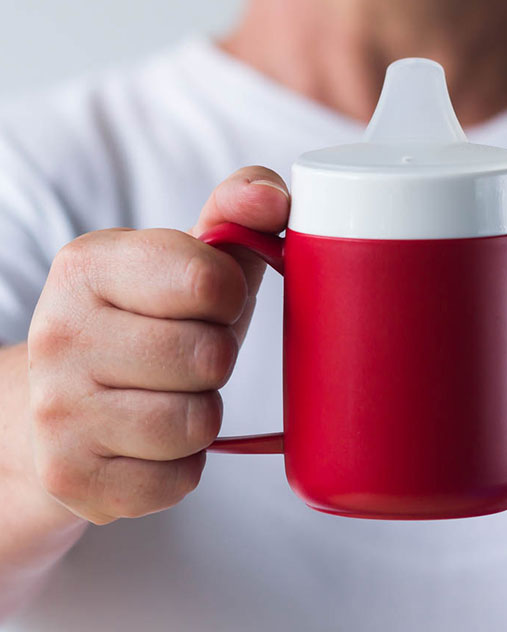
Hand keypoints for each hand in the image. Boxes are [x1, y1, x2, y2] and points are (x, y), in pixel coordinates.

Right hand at [26, 166, 288, 523]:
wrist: (61, 403)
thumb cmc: (149, 320)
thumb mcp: (187, 257)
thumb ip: (238, 209)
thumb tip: (278, 200)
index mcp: (88, 264)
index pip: (205, 280)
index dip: (229, 296)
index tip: (209, 301)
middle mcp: (59, 334)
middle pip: (208, 357)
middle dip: (216, 358)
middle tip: (188, 355)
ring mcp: (56, 411)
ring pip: (196, 423)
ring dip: (203, 412)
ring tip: (171, 395)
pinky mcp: (71, 479)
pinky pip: (179, 480)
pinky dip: (183, 464)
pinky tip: (153, 442)